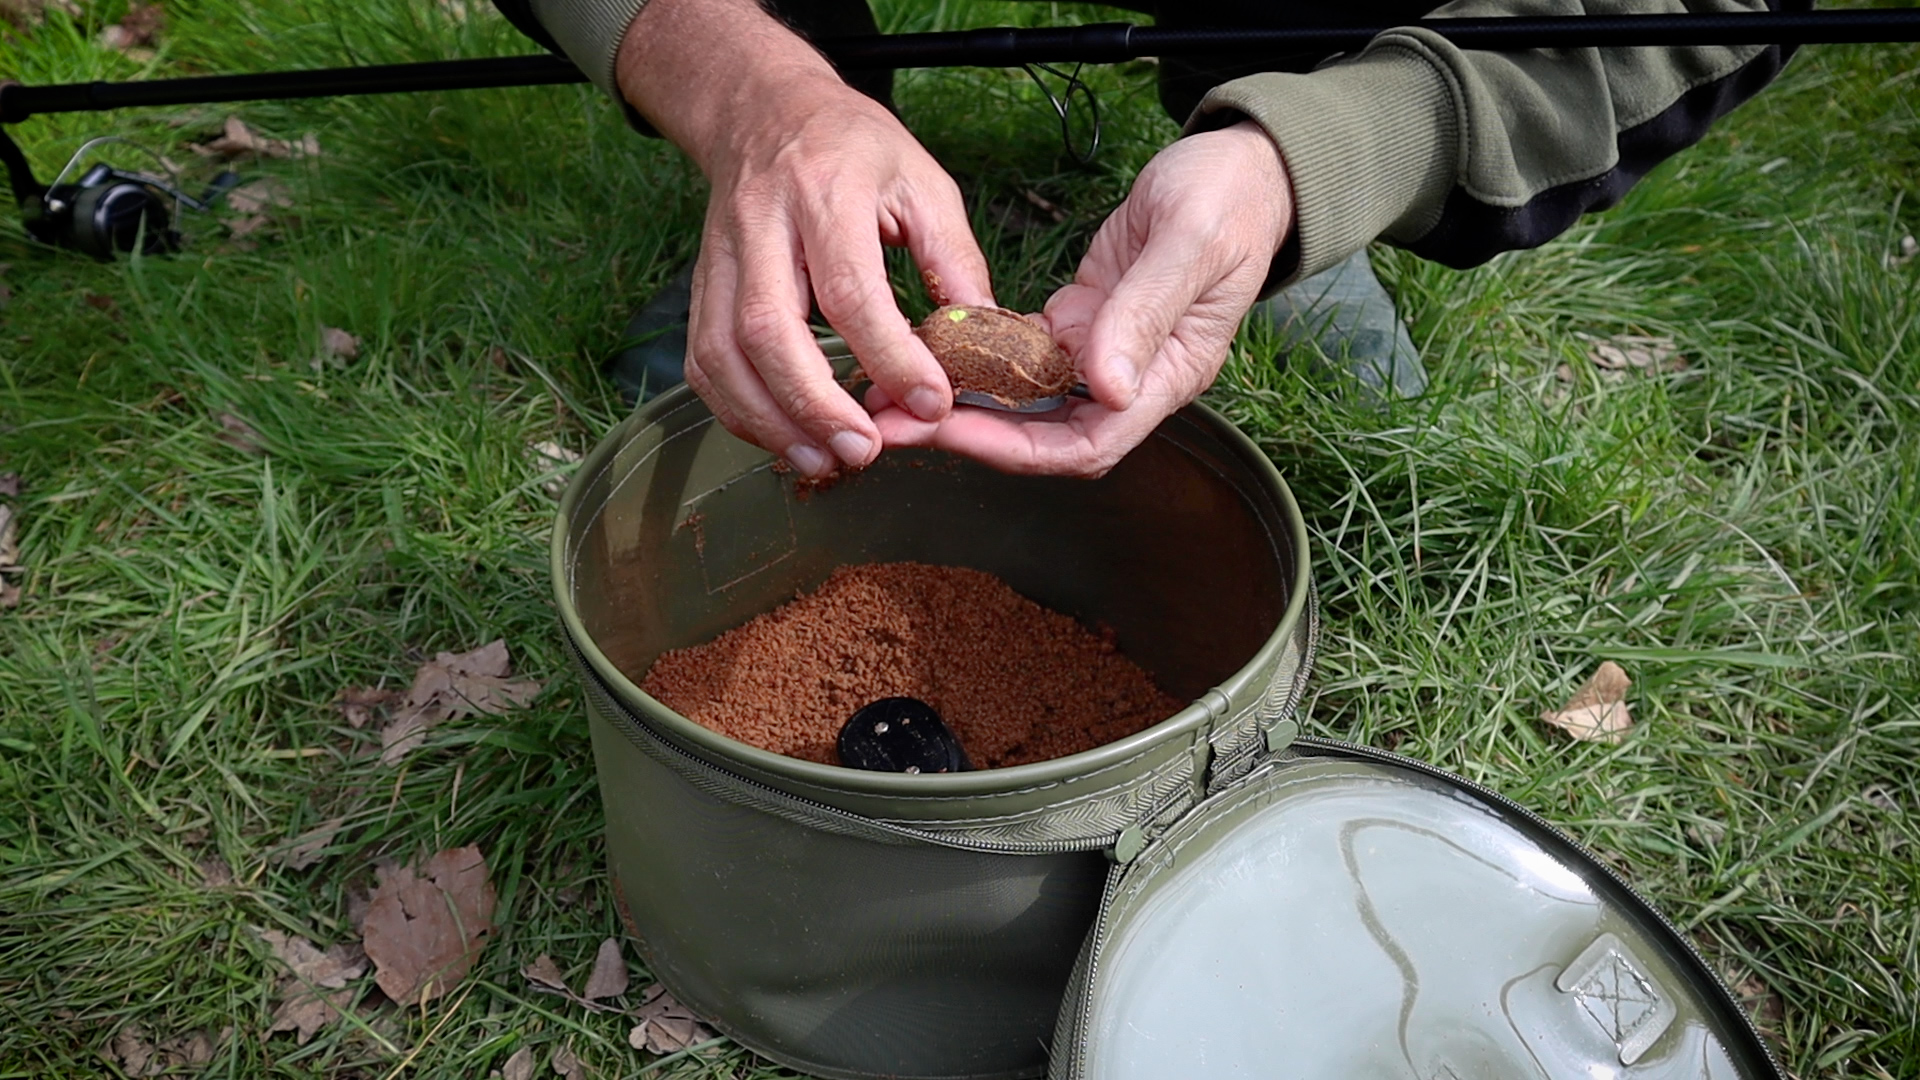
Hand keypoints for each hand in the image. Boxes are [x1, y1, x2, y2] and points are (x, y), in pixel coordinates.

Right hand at [615, 0, 992, 477]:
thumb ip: (954, 261)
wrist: (764, 108)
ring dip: (770, 421)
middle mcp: (763, 226)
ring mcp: (722, 258)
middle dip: (815, 405)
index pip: (850, 290)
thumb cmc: (852, 147)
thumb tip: (985, 338)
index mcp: (827, 193)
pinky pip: (704, 361)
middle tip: (864, 452)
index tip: (931, 402)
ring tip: (822, 461)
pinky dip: (737, 411)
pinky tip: (781, 438)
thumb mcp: (923, 181)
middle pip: (769, 330)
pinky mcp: (703, 285)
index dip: (890, 356)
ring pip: (723, 354)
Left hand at [871, 121, 1294, 477]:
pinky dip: (975, 357)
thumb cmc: (1228, 200)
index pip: (1088, 443)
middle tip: (894, 423)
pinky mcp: (1080, 321)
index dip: (1018, 449)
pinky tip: (929, 349)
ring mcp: (1103, 352)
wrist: (1239, 168)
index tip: (954, 433)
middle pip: (1042, 435)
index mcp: (1168, 376)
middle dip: (969, 437)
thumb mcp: (1191, 242)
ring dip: (961, 402)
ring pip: (1023, 400)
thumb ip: (1146, 314)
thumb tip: (1107, 388)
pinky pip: (1019, 355)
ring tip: (892, 394)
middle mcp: (1130, 377)